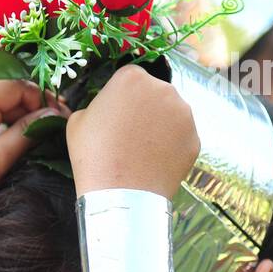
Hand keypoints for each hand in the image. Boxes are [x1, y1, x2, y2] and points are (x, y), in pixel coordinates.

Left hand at [0, 79, 58, 230]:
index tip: (60, 115)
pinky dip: (1, 124)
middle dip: (30, 107)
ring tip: (40, 133)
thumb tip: (54, 114)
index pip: (14, 86)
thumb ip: (28, 131)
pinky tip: (17, 138)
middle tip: (55, 125)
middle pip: (4, 93)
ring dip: (17, 116)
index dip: (40, 98)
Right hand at [66, 64, 198, 199]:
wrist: (121, 194)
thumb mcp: (77, 121)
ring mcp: (184, 114)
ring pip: (171, 113)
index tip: (115, 113)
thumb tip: (106, 110)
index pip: (130, 77)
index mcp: (132, 79)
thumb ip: (96, 105)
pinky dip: (170, 146)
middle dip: (144, 108)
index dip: (121, 95)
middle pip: (154, 92)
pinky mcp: (194, 138)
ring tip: (142, 150)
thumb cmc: (93, 155)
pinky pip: (181, 137)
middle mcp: (163, 89)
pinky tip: (154, 161)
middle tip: (129, 133)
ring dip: (160, 125)